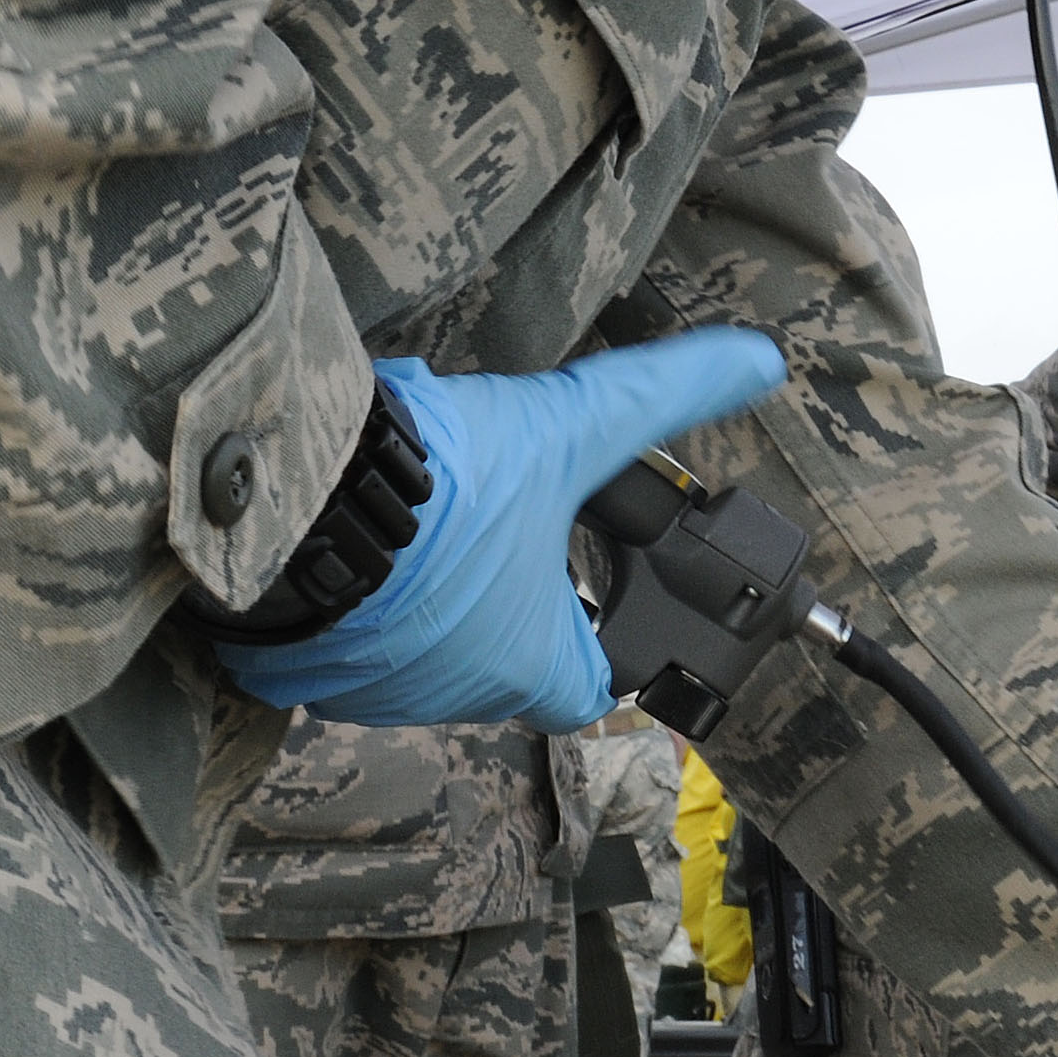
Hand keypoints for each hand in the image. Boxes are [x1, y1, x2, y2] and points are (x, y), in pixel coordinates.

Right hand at [209, 334, 783, 729]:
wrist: (304, 497)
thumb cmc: (450, 484)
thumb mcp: (575, 424)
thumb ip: (668, 394)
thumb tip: (760, 361)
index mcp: (527, 665)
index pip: (583, 691)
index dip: (594, 645)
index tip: (585, 600)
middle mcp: (451, 695)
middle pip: (498, 662)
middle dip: (503, 597)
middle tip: (494, 523)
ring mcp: (368, 688)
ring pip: (417, 650)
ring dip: (426, 594)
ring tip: (425, 515)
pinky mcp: (297, 666)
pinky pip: (339, 640)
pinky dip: (354, 595)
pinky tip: (355, 535)